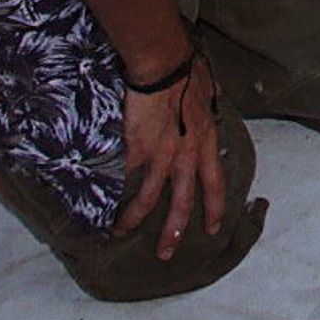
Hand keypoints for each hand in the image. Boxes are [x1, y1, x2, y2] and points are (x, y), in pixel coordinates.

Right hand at [114, 50, 226, 260]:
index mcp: (207, 142)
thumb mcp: (209, 94)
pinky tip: (104, 204)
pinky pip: (126, 177)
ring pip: (150, 197)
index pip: (215, 183)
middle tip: (167, 253)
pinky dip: (114, 192)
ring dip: (135, 219)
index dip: (214, 208)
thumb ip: (209, 107)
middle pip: (183, 202)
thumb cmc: (189, 72)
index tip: (211, 228)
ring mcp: (162, 154)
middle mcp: (187, 154)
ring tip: (121, 234)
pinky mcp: (138, 149)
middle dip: (174, 231)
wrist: (166, 66)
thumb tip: (213, 103)